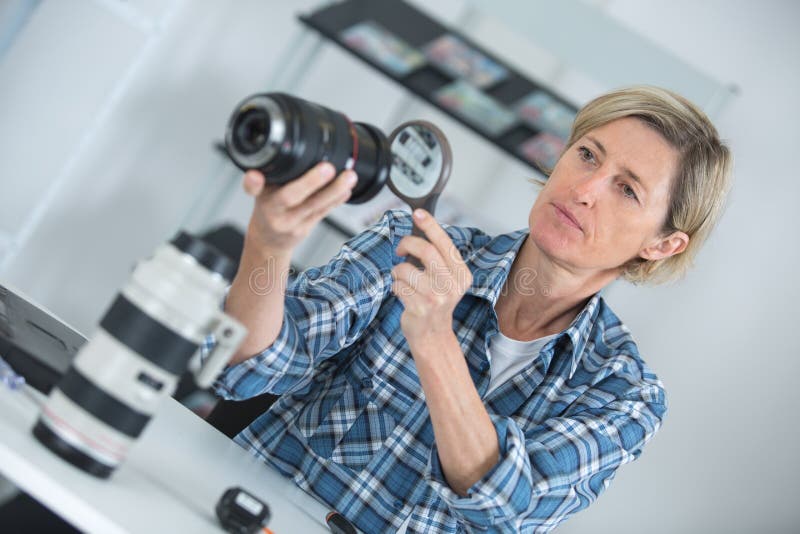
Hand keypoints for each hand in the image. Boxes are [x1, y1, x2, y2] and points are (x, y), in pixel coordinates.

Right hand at [243, 162, 357, 252]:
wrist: (268, 241)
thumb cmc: (268, 209)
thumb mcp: (262, 191)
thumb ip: (273, 174)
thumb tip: (295, 149)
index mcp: (261, 197)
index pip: (253, 189)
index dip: (253, 183)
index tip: (254, 176)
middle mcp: (273, 210)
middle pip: (289, 197)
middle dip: (310, 182)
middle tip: (328, 168)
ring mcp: (290, 222)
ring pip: (313, 205)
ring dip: (333, 190)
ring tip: (349, 177)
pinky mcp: (305, 229)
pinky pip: (323, 212)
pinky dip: (336, 200)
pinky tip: (347, 190)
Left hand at [391, 210, 472, 346]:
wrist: (433, 334)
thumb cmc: (436, 301)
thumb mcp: (446, 278)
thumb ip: (438, 257)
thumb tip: (420, 226)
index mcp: (461, 274)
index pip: (445, 243)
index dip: (430, 225)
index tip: (418, 213)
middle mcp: (452, 285)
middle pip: (426, 250)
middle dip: (407, 243)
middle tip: (400, 248)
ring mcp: (436, 297)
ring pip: (406, 268)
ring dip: (398, 271)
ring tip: (403, 279)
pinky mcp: (420, 307)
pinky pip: (398, 285)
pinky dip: (395, 286)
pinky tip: (403, 294)